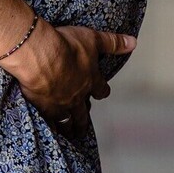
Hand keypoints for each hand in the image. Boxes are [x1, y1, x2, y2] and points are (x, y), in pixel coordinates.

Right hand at [0, 19, 137, 136]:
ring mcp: (60, 104)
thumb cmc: (66, 46)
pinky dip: (50, 127)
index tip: (101, 93)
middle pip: (83, 112)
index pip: (101, 89)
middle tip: (83, 127)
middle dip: (84, 119)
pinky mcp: (43, 107)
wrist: (41, 56)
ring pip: (67, 120)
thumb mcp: (92, 39)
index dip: (102, 91)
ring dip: (69, 126)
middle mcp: (77, 96)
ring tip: (69, 132)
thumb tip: (132, 43)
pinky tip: (49, 131)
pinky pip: (49, 122)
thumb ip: (112, 43)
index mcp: (90, 80)